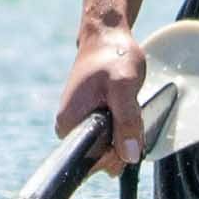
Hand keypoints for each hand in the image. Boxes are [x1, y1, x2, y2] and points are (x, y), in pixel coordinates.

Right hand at [53, 25, 146, 171]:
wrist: (107, 37)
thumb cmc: (113, 57)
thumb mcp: (124, 87)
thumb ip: (127, 122)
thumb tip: (129, 156)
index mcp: (68, 123)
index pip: (91, 161)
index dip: (114, 154)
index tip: (126, 131)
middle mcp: (69, 127)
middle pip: (100, 158)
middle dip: (122, 143)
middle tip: (130, 111)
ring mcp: (80, 124)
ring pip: (108, 148)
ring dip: (125, 135)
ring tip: (127, 106)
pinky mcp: (90, 119)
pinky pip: (110, 137)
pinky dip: (124, 129)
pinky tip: (126, 110)